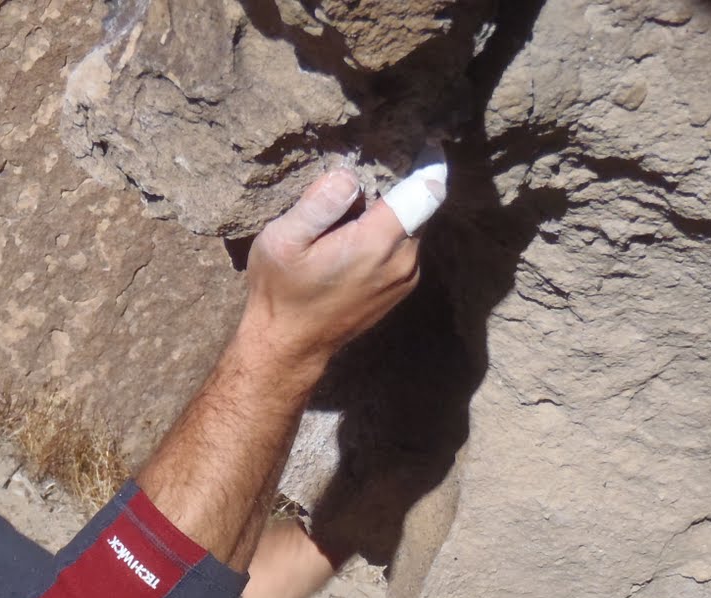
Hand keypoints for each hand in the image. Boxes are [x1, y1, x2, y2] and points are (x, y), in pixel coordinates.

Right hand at [242, 169, 420, 366]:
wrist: (290, 346)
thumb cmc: (281, 292)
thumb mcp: (283, 240)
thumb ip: (318, 203)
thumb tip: (349, 177)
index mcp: (377, 244)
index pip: (425, 191)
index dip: (429, 161)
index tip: (427, 138)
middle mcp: (402, 262)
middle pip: (419, 205)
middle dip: (400, 184)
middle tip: (366, 173)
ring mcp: (405, 278)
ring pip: (412, 226)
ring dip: (391, 210)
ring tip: (352, 210)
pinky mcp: (399, 288)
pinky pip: (404, 247)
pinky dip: (389, 232)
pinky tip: (354, 236)